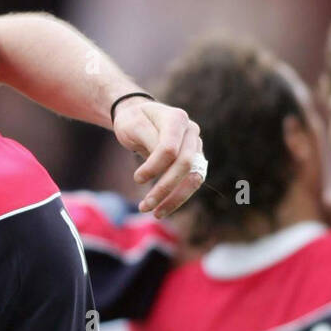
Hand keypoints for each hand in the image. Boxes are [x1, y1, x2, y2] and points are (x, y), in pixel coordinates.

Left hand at [113, 98, 204, 218]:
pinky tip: (162, 208)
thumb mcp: (134, 126)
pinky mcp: (195, 160)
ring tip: (155, 213)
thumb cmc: (134, 121)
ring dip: (175, 198)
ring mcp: (196, 146)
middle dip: (165, 188)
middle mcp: (191, 131)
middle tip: (144, 206)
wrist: (140, 116)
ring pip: (194, 177)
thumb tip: (161, 165)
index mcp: (177, 118)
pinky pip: (192, 182)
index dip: (154, 167)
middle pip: (185, 164)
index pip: (169, 148)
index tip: (137, 179)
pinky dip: (178, 197)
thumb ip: (149, 141)